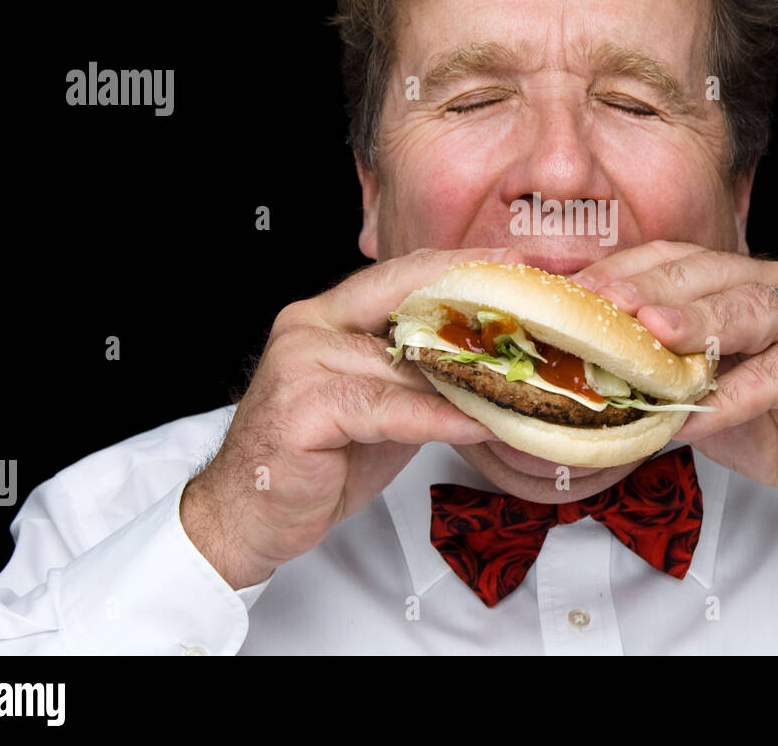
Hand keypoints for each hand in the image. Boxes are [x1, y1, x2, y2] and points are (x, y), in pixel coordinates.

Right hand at [181, 246, 523, 587]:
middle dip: (468, 292)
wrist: (249, 515)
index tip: (512, 263)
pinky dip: (439, 417)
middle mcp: (309, 326)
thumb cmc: (318, 460)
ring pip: (401, 359)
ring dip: (467, 372)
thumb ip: (421, 377)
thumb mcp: (382, 407)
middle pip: (400, 295)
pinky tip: (480, 424)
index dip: (458, 265)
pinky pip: (389, 407)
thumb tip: (491, 367)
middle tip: (527, 296)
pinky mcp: (302, 409)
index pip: (400, 275)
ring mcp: (300, 363)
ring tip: (521, 378)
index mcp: (327, 315)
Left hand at [571, 241, 777, 508]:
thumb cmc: (774, 415)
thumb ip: (657, 368)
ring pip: (747, 311)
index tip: (576, 294)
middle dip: (650, 288)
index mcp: (741, 278)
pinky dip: (731, 398)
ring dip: (696, 322)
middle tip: (606, 306)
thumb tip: (581, 372)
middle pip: (706, 276)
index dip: (624, 272)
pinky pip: (776, 377)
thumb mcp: (703, 386)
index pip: (675, 260)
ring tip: (652, 335)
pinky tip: (695, 415)